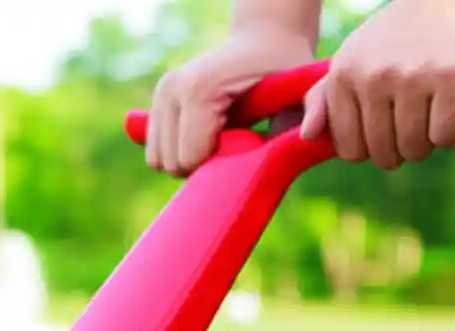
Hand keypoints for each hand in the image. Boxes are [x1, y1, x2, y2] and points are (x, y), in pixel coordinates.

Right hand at [147, 29, 315, 175]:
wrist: (264, 38)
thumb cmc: (286, 69)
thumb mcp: (300, 96)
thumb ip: (296, 125)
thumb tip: (290, 152)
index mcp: (199, 92)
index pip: (188, 160)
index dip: (217, 169)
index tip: (245, 151)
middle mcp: (172, 89)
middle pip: (170, 163)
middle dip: (201, 166)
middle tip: (233, 147)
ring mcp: (161, 92)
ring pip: (157, 160)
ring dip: (187, 159)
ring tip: (218, 142)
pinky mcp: (157, 98)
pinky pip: (155, 148)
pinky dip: (177, 150)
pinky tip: (204, 135)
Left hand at [300, 0, 454, 167]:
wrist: (451, 1)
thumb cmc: (395, 39)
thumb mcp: (351, 60)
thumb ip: (323, 98)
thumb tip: (306, 137)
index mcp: (344, 75)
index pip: (348, 146)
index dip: (367, 152)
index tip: (380, 141)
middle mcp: (374, 76)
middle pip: (381, 151)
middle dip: (396, 154)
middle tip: (407, 139)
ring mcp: (414, 77)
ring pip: (413, 147)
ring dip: (422, 148)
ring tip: (427, 129)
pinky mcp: (454, 79)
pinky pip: (443, 136)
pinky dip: (447, 137)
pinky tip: (448, 119)